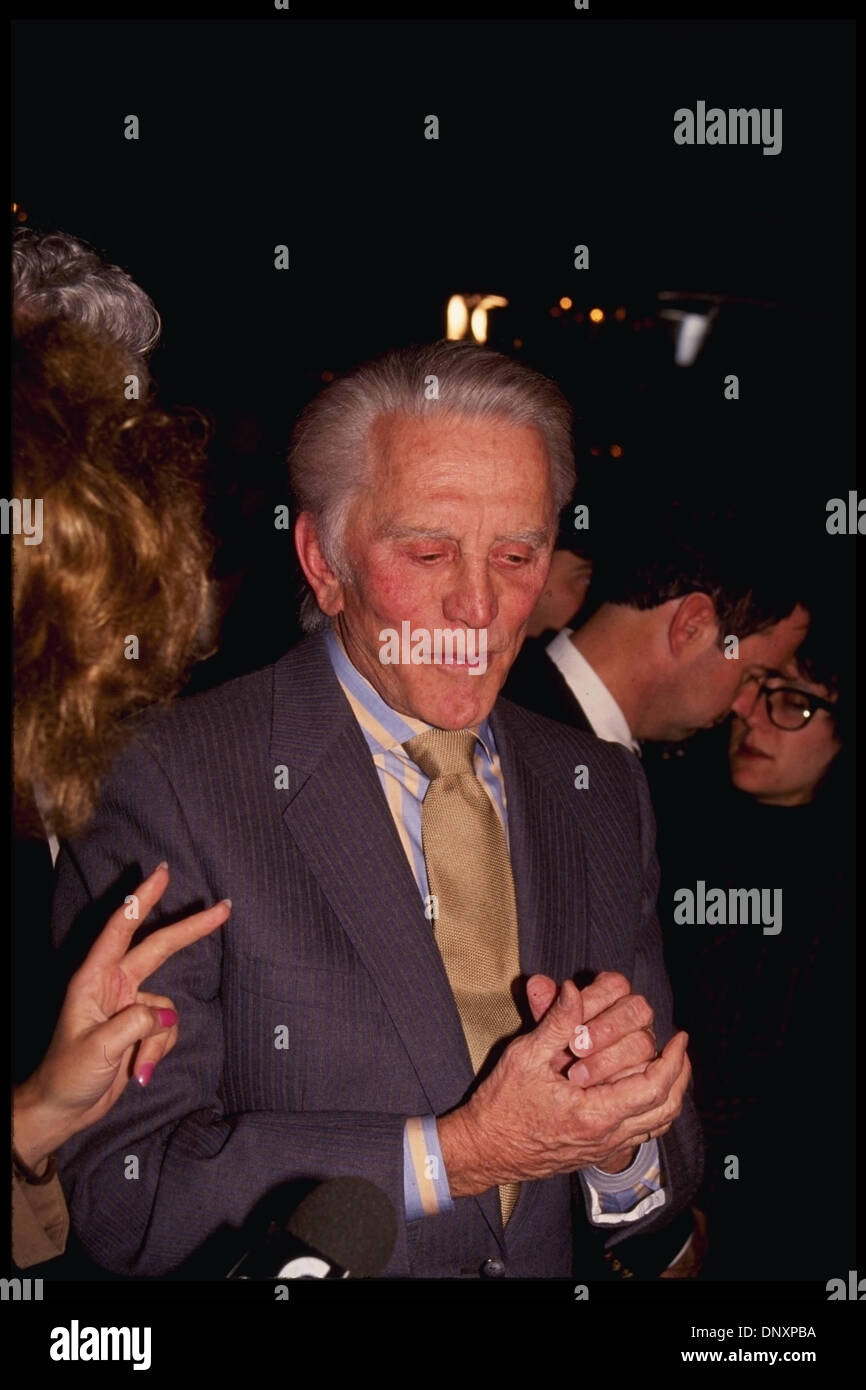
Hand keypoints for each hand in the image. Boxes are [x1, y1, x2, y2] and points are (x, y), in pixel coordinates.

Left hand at [13, 863, 230, 1169]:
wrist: (62, 1109)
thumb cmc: (67, 1074)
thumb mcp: (98, 1048)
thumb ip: (136, 1023)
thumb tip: (167, 1012)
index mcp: (94, 979)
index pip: (121, 929)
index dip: (142, 899)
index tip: (163, 873)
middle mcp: (114, 985)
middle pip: (159, 948)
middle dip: (191, 929)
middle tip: (224, 908)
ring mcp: (130, 1006)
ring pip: (167, 1007)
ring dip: (159, 1040)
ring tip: (136, 1068)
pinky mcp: (141, 1028)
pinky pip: (167, 1029)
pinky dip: (158, 1052)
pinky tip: (139, 1072)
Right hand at [438, 978, 690, 1193]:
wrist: (484, 1149)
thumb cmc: (501, 1103)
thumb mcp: (525, 1056)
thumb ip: (555, 1022)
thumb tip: (572, 988)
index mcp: (594, 1113)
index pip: (653, 1087)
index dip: (673, 1060)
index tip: (680, 1037)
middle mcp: (606, 1136)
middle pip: (665, 1110)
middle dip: (680, 1076)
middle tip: (681, 1049)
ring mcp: (602, 1148)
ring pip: (656, 1126)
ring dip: (670, 1094)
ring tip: (670, 1067)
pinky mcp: (594, 1153)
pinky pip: (639, 1134)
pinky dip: (652, 1112)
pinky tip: (644, 1091)